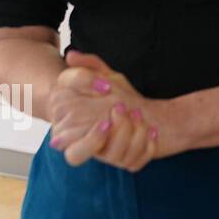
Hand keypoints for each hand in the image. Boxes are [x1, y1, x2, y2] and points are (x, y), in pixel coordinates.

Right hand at [50, 51, 168, 170]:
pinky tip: (152, 129)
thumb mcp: (101, 75)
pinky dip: (147, 145)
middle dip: (108, 133)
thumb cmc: (110, 92)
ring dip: (131, 133)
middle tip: (121, 108)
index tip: (105, 109)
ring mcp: (109, 157)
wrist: (137, 105)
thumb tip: (72, 55)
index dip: (89, 135)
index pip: (66, 145)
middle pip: (81, 157)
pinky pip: (136, 162)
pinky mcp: (129, 160)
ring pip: (116, 158)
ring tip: (137, 112)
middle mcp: (87, 148)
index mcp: (70, 132)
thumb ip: (86, 66)